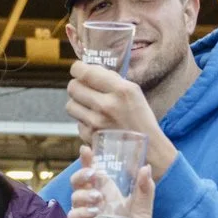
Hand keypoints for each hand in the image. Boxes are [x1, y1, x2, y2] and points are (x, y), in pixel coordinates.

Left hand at [63, 62, 175, 177]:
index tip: (78, 69)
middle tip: (84, 87)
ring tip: (90, 105)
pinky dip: (83, 120)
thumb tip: (89, 70)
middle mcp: (106, 105)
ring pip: (70, 105)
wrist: (147, 148)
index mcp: (120, 90)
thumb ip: (111, 79)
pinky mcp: (90, 136)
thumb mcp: (133, 91)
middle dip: (76, 85)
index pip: (85, 73)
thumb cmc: (140, 117)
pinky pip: (77, 122)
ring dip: (77, 103)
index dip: (77, 68)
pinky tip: (95, 121)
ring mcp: (96, 123)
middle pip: (73, 87)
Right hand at [64, 144, 155, 217]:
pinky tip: (93, 212)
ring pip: (74, 198)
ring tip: (97, 198)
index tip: (85, 149)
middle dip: (81, 174)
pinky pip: (73, 217)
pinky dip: (81, 212)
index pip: (93, 174)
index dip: (87, 161)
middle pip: (78, 183)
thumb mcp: (144, 209)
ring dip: (84, 194)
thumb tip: (146, 168)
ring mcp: (85, 217)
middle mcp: (93, 203)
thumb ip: (145, 190)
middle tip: (91, 173)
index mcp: (107, 194)